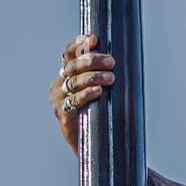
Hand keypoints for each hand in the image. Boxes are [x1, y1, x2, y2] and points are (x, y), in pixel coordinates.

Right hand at [49, 33, 114, 155]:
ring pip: (74, 83)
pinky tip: (98, 91)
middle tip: (111, 62)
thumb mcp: (101, 92)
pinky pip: (74, 102)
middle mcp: (58, 86)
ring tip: (111, 78)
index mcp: (65, 76)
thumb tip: (126, 59)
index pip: (68, 55)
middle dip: (92, 61)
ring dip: (93, 77)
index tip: (94, 39)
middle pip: (72, 67)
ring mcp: (58, 102)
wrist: (95, 146)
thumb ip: (104, 76)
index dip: (78, 44)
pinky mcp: (63, 117)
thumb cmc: (100, 115)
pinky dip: (86, 95)